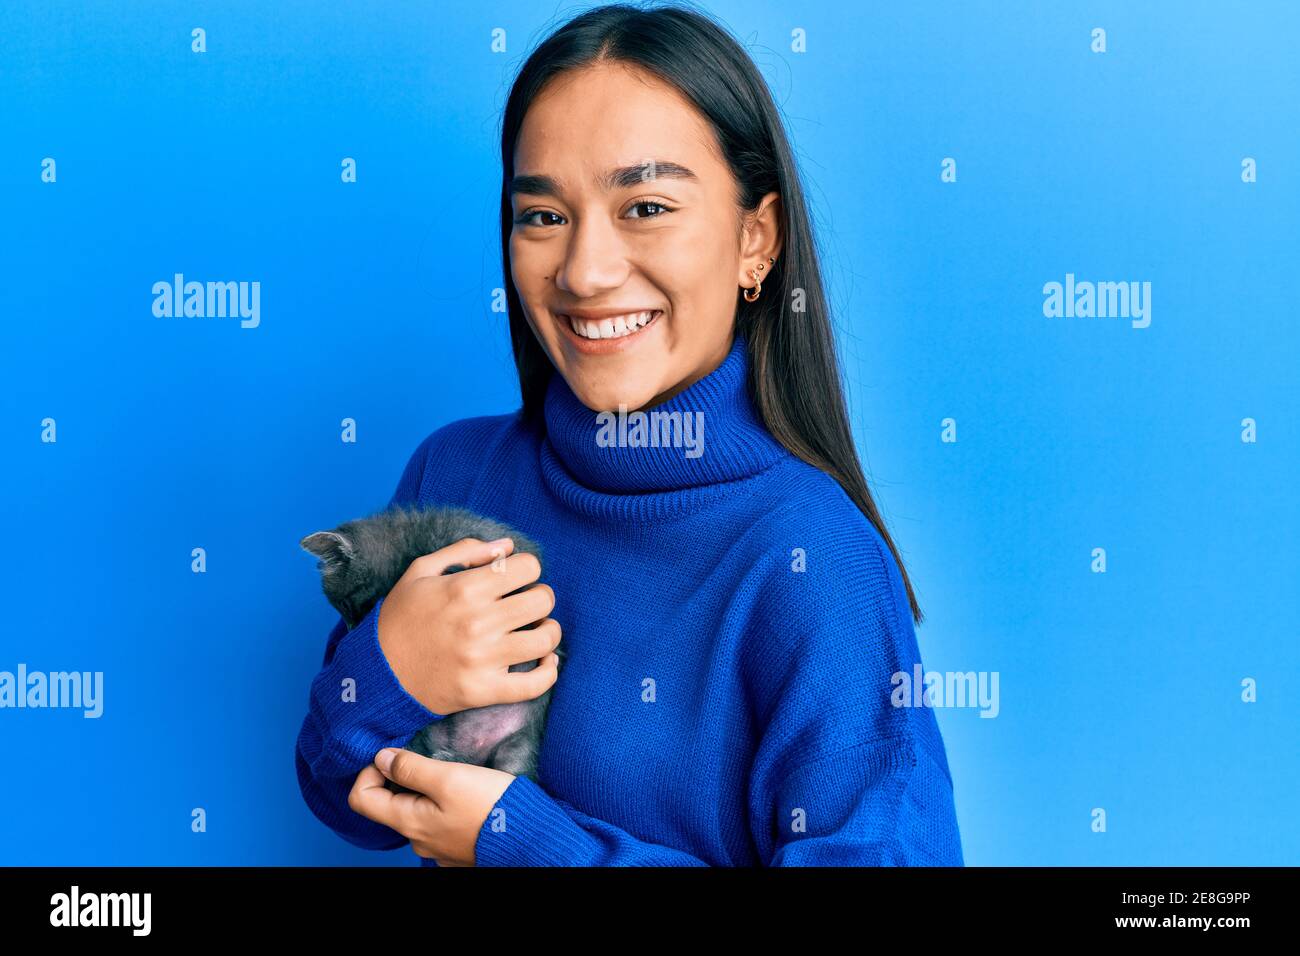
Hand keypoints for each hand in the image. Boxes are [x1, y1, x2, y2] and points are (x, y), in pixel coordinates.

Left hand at [348, 748, 515, 865]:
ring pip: (416, 812)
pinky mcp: (456, 847)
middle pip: (389, 804)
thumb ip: (411, 768)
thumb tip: (381, 758)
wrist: (531, 838)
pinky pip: (438, 822)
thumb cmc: (491, 806)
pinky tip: (465, 795)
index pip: (360, 799)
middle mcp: (417, 840)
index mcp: (409, 823)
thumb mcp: (449, 778)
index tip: (394, 755)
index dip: (369, 771)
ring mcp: (437, 847)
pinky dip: (443, 805)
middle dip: (402, 778)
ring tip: (453, 774)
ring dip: (426, 791)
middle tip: (429, 758)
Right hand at [376, 536, 561, 715]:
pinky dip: (548, 671)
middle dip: (539, 597)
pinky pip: (535, 684)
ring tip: (536, 629)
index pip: (528, 568)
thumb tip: (507, 546)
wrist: (377, 674)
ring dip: (548, 631)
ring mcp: (483, 659)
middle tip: (526, 604)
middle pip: (542, 600)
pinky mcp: (484, 691)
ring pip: (545, 639)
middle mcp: (478, 623)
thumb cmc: (401, 618)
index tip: (516, 578)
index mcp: (465, 588)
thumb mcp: (421, 572)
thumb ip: (466, 551)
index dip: (526, 569)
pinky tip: (545, 660)